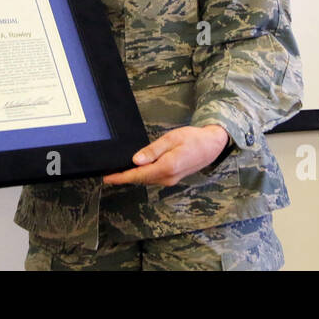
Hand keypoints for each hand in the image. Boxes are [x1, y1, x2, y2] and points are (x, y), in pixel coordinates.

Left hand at [102, 124, 229, 186]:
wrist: (211, 145)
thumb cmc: (193, 138)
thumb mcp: (171, 139)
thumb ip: (153, 151)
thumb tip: (136, 161)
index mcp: (167, 167)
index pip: (138, 175)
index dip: (121, 177)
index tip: (107, 178)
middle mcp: (168, 177)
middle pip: (140, 179)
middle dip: (123, 178)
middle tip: (107, 173)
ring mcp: (170, 180)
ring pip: (146, 180)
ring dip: (132, 177)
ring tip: (117, 172)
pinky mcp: (172, 178)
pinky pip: (152, 178)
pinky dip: (141, 176)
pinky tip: (134, 170)